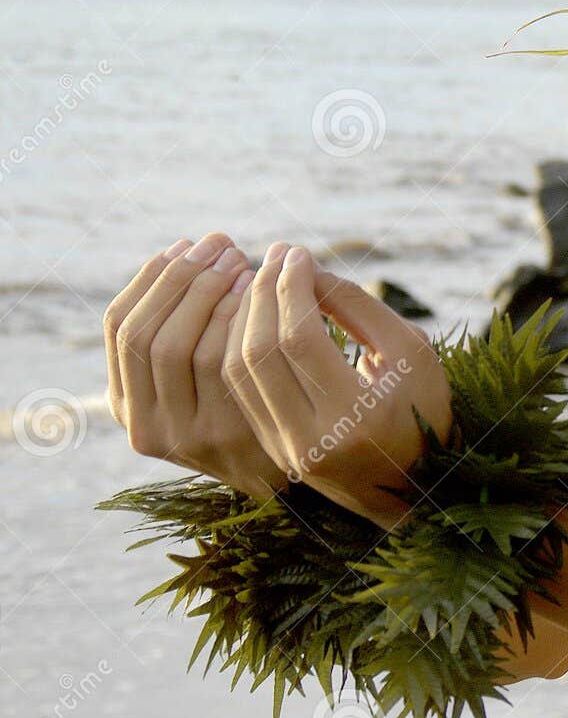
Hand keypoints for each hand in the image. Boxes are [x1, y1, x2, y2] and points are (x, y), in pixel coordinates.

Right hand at [103, 231, 289, 499]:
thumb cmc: (252, 406)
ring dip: (206, 294)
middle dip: (180, 280)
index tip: (184, 245)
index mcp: (128, 405)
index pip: (119, 327)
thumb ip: (184, 334)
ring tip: (240, 262)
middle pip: (144, 335)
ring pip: (177, 348)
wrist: (298, 472)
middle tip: (220, 245)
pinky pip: (218, 365)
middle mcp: (144, 427)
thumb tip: (186, 256)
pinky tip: (257, 294)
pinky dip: (231, 321)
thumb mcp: (200, 380)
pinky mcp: (225, 438)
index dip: (149, 280)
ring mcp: (182, 437)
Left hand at [222, 242, 451, 531]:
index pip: (301, 338)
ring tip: (259, 279)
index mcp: (358, 416)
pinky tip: (252, 314)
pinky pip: (238, 388)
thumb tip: (304, 271)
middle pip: (261, 353)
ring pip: (238, 370)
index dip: (291, 288)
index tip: (296, 253)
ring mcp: (287, 450)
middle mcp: (314, 440)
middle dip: (261, 294)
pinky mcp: (271, 450)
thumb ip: (359, 307)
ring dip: (241, 316)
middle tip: (272, 256)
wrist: (415, 483)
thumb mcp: (411, 351)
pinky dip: (238, 343)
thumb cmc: (422, 405)